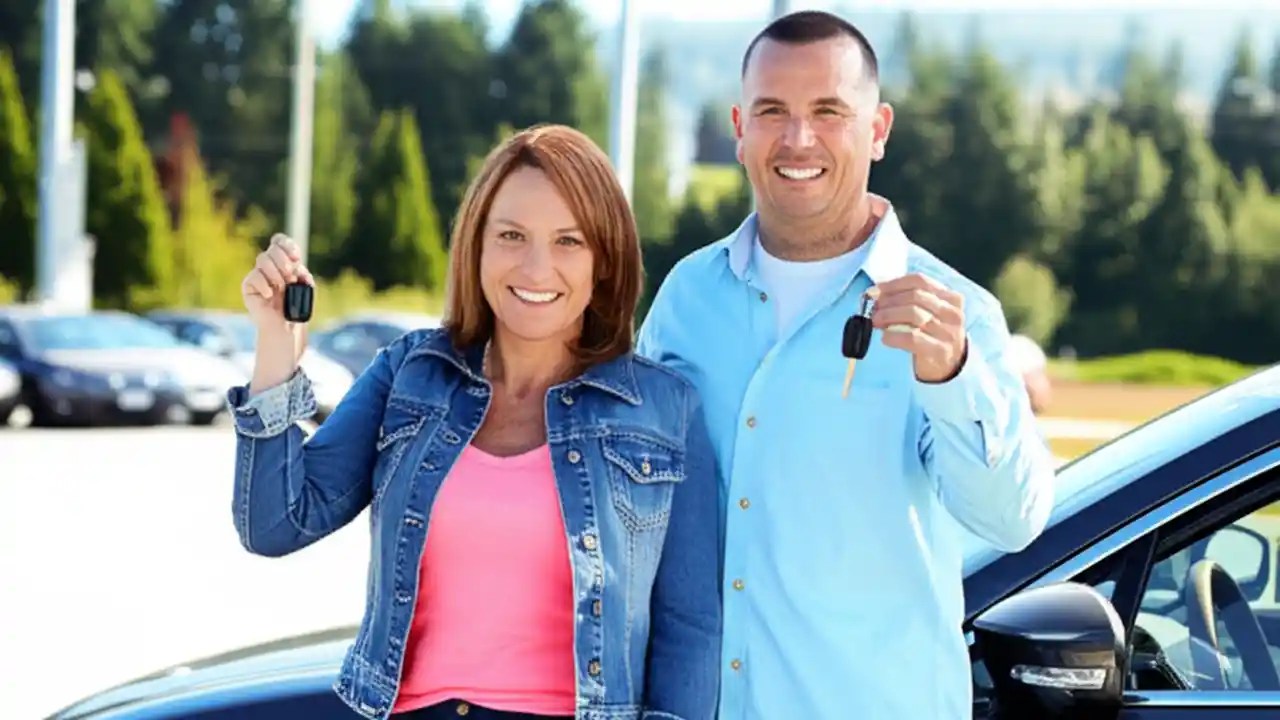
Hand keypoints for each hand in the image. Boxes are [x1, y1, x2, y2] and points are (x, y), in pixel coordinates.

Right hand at [242, 234, 313, 393]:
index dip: (287, 244)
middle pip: (272, 248)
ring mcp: (259, 275)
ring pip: (262, 258)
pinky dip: (264, 285)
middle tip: (290, 277)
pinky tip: (270, 295)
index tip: (296, 257)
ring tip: (282, 287)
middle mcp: (270, 266)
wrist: (286, 328)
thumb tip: (296, 265)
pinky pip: (254, 276)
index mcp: (284, 263)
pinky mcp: (249, 287)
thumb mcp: (305, 287)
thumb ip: (301, 272)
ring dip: (276, 272)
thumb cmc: (296, 308)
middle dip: (284, 260)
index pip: (280, 241)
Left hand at [869, 273, 966, 382]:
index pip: (920, 281)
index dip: (894, 284)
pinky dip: (894, 335)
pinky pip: (912, 338)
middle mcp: (952, 312)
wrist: (950, 365)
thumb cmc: (933, 334)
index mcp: (950, 297)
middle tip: (873, 309)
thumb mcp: (929, 312)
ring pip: (913, 314)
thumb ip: (908, 300)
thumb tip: (876, 294)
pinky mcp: (940, 350)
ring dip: (888, 315)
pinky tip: (885, 337)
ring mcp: (948, 332)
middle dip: (889, 301)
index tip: (875, 290)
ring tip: (875, 321)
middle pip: (915, 296)